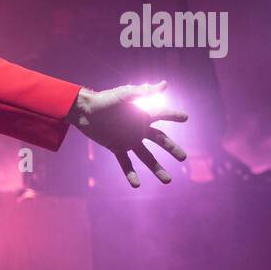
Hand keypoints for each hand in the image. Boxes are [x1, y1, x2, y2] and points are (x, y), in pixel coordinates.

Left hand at [64, 81, 187, 187]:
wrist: (84, 111)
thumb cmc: (105, 100)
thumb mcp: (125, 95)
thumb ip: (144, 92)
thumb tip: (164, 84)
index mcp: (142, 114)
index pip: (163, 115)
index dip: (173, 115)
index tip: (185, 118)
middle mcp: (139, 129)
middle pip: (160, 140)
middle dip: (171, 148)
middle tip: (184, 158)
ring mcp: (129, 139)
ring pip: (146, 156)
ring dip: (157, 168)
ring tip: (168, 181)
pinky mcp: (117, 147)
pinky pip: (126, 162)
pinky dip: (130, 174)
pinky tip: (137, 185)